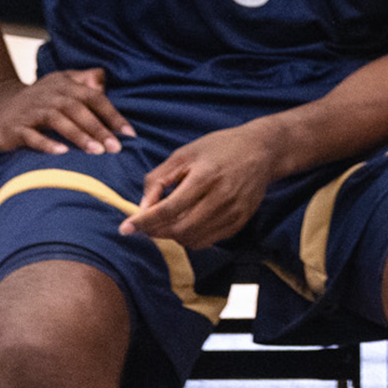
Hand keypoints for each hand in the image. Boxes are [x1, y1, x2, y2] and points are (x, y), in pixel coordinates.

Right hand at [0, 68, 133, 155]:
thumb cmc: (39, 99)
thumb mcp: (60, 83)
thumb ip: (83, 80)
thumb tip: (104, 79)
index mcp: (64, 86)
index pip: (94, 97)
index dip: (112, 114)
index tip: (129, 133)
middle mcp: (49, 96)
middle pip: (78, 109)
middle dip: (99, 128)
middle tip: (115, 147)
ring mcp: (31, 111)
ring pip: (58, 121)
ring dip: (79, 136)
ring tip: (97, 151)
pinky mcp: (16, 128)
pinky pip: (32, 136)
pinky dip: (47, 143)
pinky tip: (62, 152)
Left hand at [120, 122, 281, 247]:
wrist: (263, 150)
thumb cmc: (219, 148)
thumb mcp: (185, 154)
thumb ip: (159, 179)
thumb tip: (142, 208)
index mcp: (206, 176)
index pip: (169, 208)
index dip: (144, 221)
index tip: (125, 228)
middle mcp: (223, 196)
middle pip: (180, 228)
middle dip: (156, 231)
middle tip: (145, 226)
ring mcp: (234, 211)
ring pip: (193, 238)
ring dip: (172, 236)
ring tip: (167, 222)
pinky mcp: (241, 220)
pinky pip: (209, 240)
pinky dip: (191, 237)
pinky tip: (187, 223)